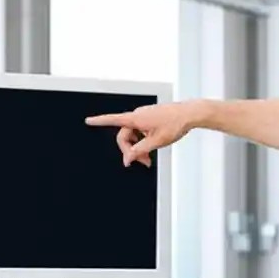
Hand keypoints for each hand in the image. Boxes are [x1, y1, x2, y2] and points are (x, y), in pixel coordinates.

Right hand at [84, 101, 201, 166]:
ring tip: (149, 159)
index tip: (88, 121)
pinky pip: (141, 131)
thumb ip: (140, 151)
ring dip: (139, 148)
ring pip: (134, 135)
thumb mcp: (156, 142)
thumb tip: (128, 159)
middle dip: (131, 151)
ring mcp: (144, 115)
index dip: (99, 121)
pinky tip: (153, 147)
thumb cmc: (175, 124)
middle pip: (125, 135)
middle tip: (143, 163)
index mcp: (136, 118)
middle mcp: (138, 115)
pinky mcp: (151, 117)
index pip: (113, 120)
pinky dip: (144, 141)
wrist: (190, 114)